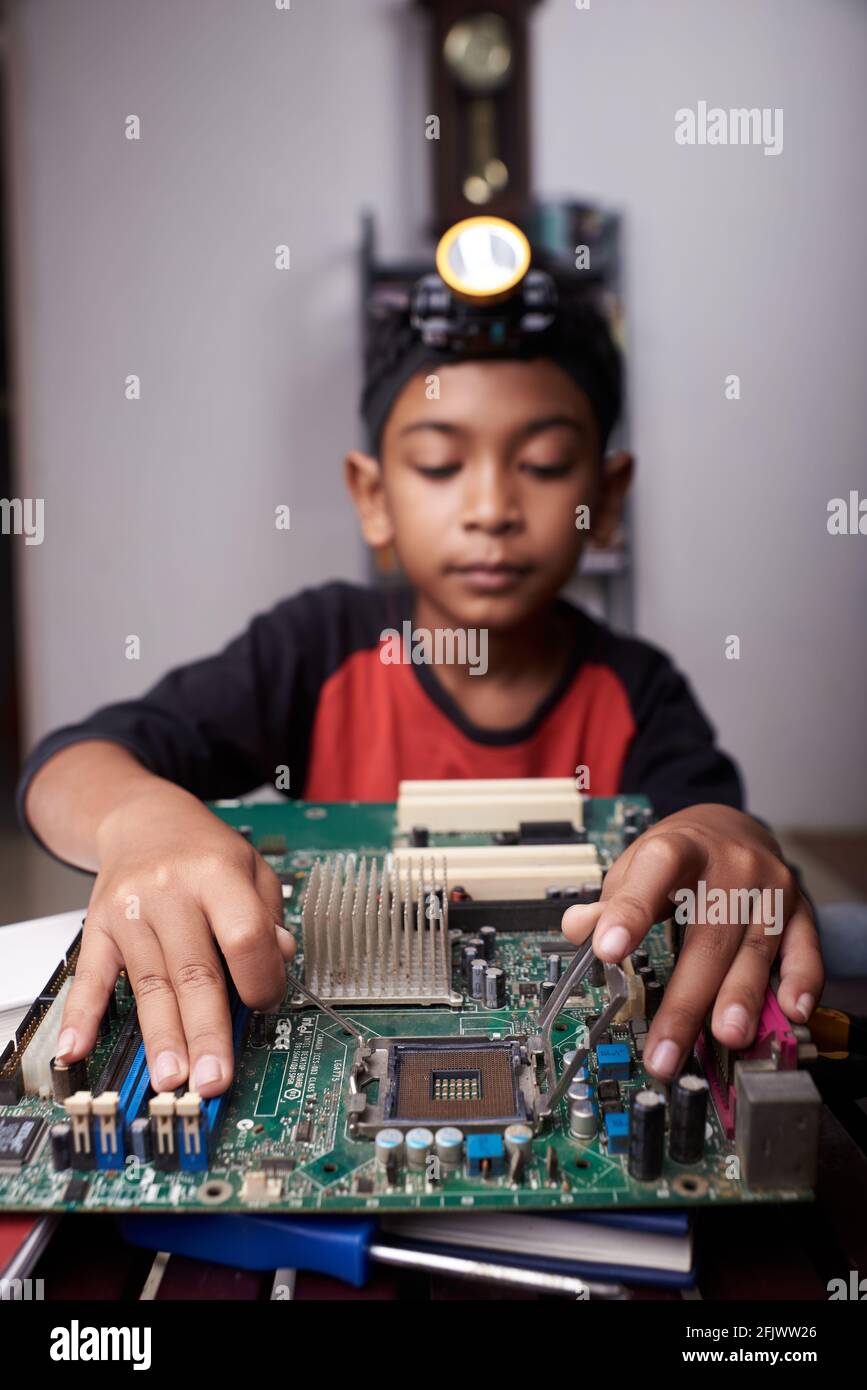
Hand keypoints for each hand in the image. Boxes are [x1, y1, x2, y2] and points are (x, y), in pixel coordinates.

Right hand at [55, 781, 294, 1096]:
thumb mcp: (253, 868)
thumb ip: (269, 916)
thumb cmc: (204, 850)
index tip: (266, 1004)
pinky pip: (90, 978)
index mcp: (216, 874)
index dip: (260, 977)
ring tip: (171, 1079)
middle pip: (193, 971)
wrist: (143, 819)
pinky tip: (77, 1049)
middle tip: (214, 1077)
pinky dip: (83, 1017)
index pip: (244, 935)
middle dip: (206, 1031)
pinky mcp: (98, 929)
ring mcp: (130, 912)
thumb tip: (281, 963)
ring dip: (161, 1037)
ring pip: (150, 985)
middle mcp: (171, 892)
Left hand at [561, 804, 823, 1080]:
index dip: (630, 911)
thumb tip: (579, 929)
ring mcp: (770, 888)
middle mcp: (731, 865)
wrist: (732, 829)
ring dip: (741, 998)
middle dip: (686, 998)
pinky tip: (792, 1010)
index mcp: (680, 847)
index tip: (607, 949)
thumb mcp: (638, 864)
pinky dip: (802, 981)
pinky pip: (805, 948)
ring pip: (756, 949)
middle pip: (708, 935)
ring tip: (727, 1037)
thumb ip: (611, 900)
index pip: (654, 872)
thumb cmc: (681, 855)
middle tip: (665, 1047)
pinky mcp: (800, 909)